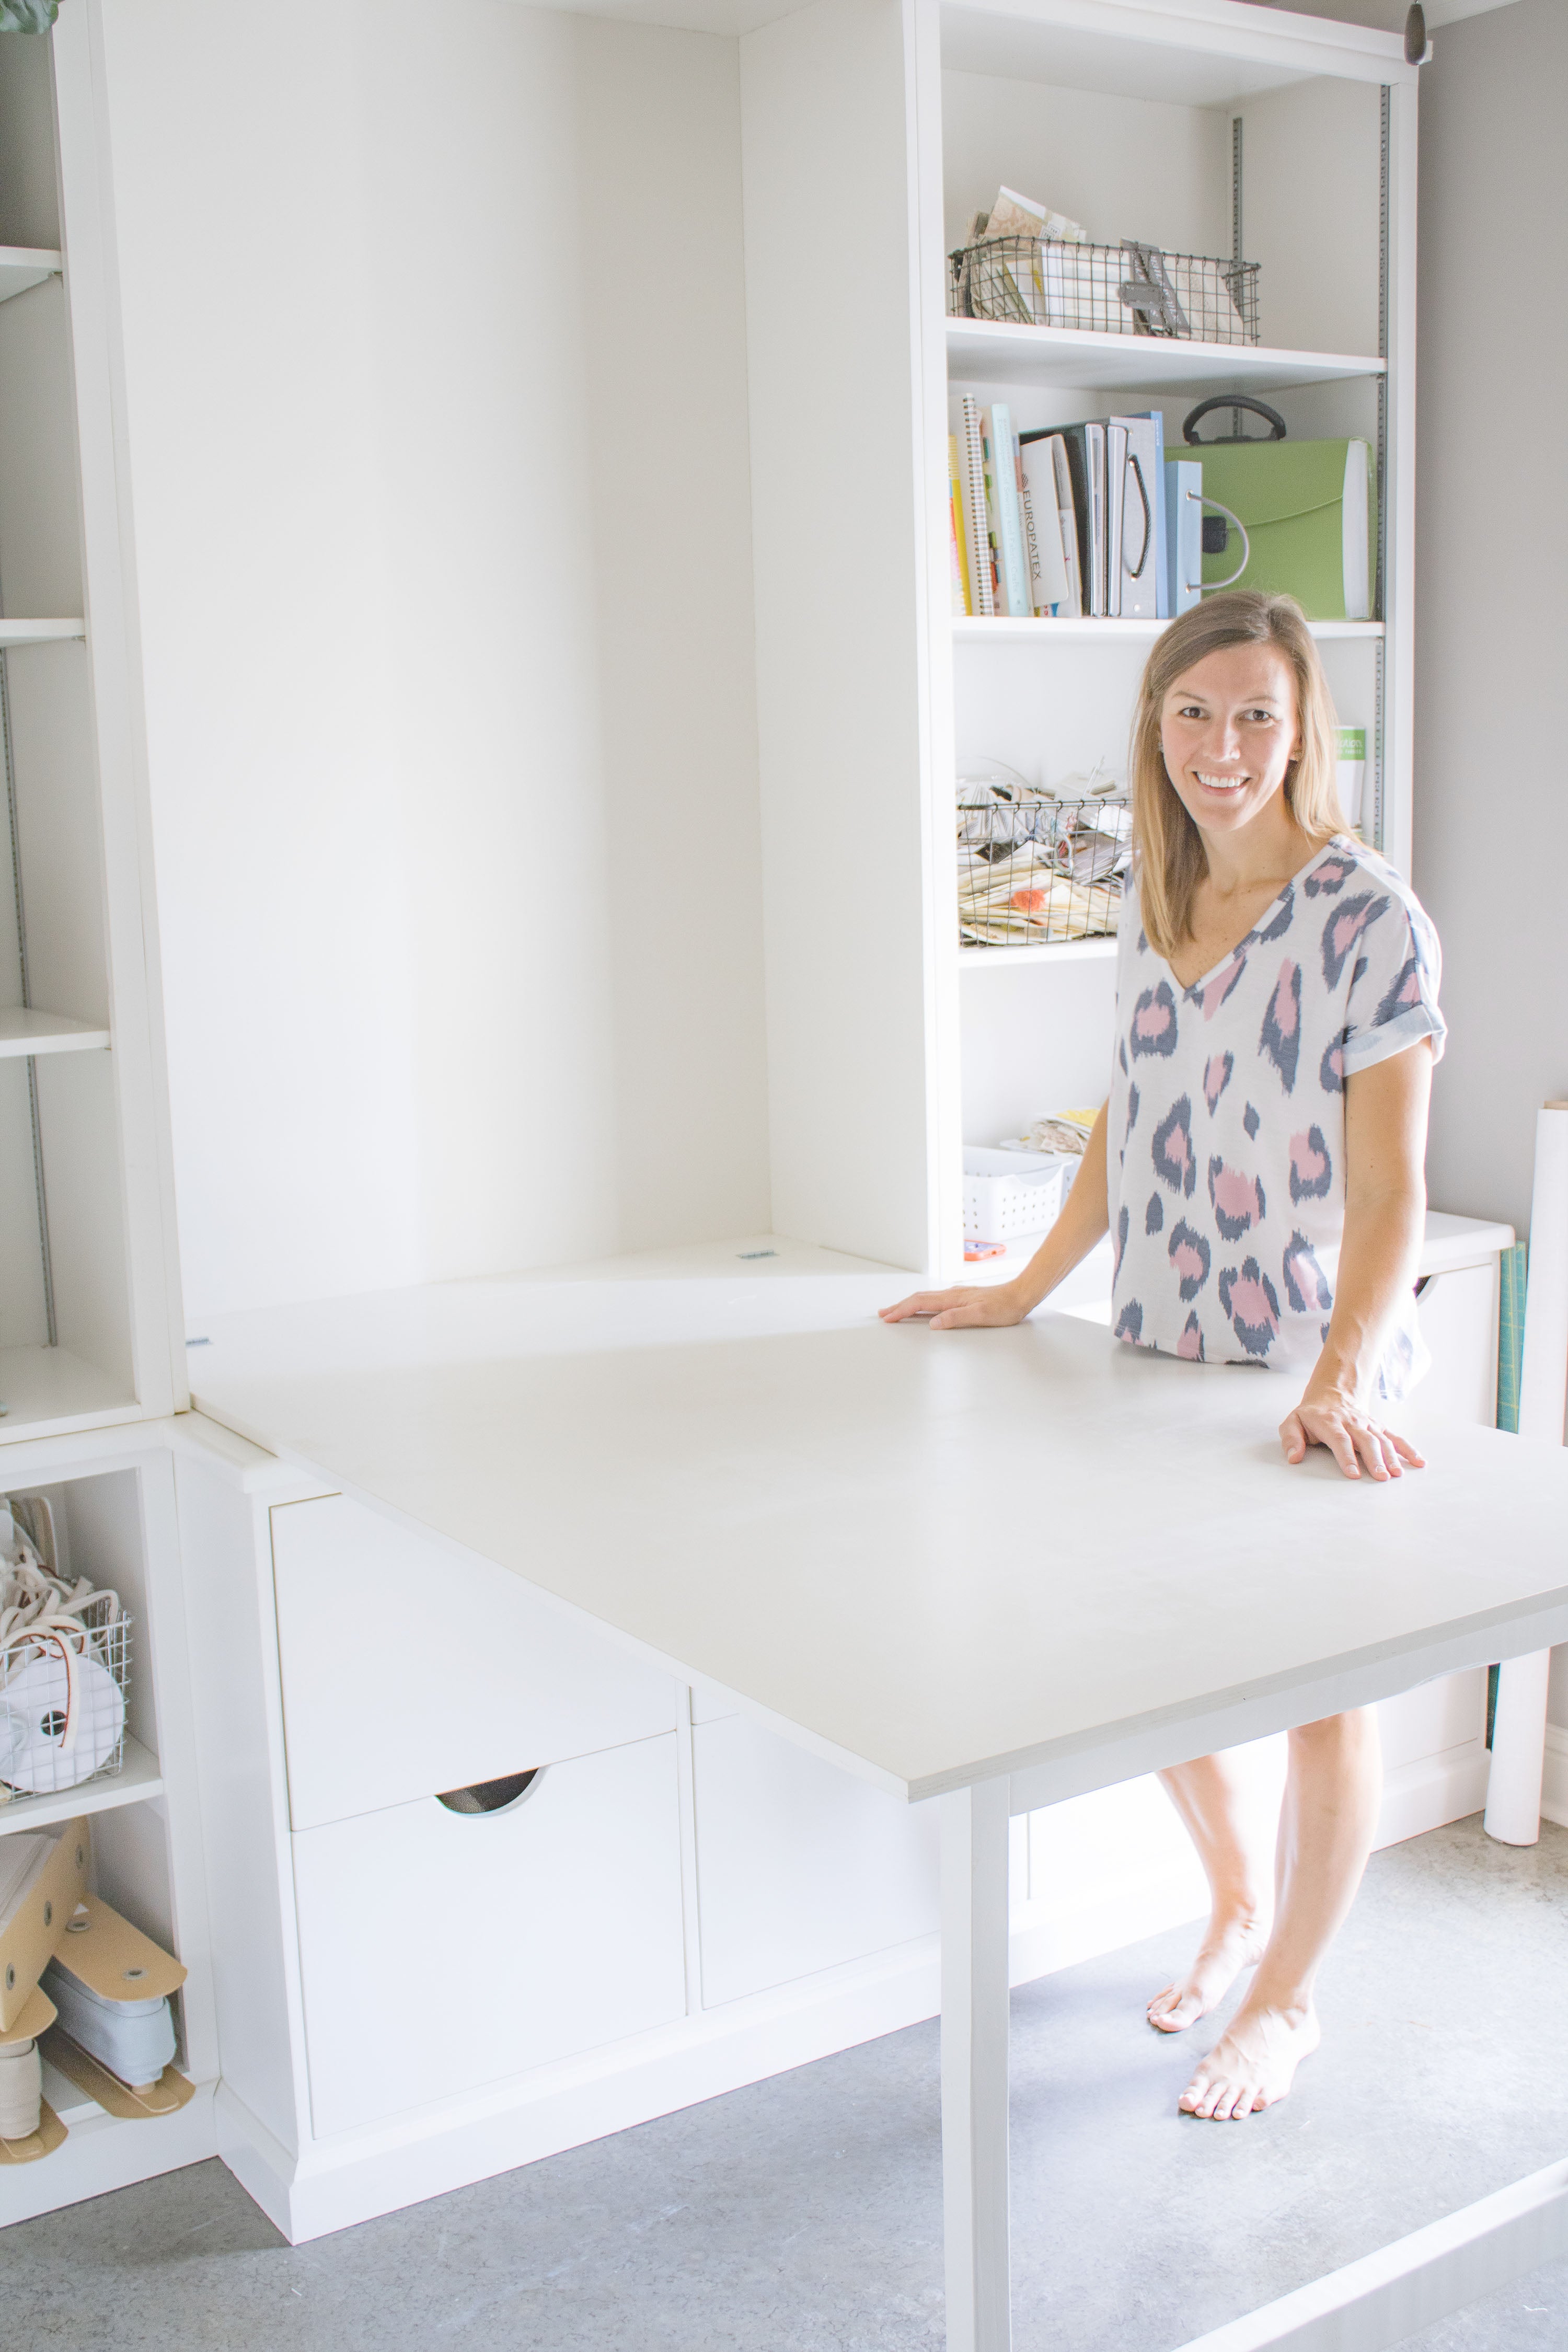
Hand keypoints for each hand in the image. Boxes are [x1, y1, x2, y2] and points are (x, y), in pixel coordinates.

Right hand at [879, 1282, 1027, 1331]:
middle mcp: (952, 1294)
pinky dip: (922, 1304)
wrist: (1021, 1294)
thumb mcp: (982, 1316)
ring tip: (897, 1310)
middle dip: (899, 1306)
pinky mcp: (962, 1298)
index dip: (902, 1311)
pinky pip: (935, 1300)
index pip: (920, 1304)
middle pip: (918, 1299)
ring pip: (926, 1298)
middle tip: (884, 1314)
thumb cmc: (1005, 1307)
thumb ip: (956, 1318)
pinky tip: (923, 1308)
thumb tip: (933, 1323)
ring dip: (909, 1304)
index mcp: (952, 1299)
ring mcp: (957, 1295)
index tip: (888, 1318)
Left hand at [1280, 1387, 1425, 1481]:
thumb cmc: (1311, 1415)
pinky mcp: (1378, 1427)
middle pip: (1365, 1441)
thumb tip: (1294, 1458)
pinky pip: (1395, 1437)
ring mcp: (1368, 1424)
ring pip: (1382, 1440)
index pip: (1340, 1440)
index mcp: (1330, 1422)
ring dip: (1392, 1457)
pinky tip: (1419, 1462)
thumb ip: (1291, 1439)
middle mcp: (1352, 1423)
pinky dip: (1408, 1449)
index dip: (1347, 1457)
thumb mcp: (1293, 1422)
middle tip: (1381, 1478)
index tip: (1353, 1474)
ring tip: (1397, 1475)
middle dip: (1374, 1460)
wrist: (1332, 1393)